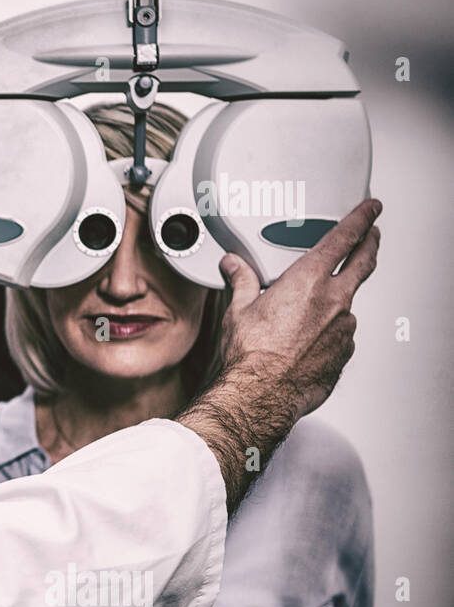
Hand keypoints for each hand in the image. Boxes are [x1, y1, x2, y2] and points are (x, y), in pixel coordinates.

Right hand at [178, 197, 380, 510]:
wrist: (258, 397)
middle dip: (370, 245)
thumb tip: (234, 266)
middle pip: (363, 264)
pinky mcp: (343, 355)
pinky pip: (341, 335)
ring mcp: (343, 330)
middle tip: (372, 236)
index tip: (369, 210)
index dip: (360, 220)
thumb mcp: (237, 311)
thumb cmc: (247, 357)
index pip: (344, 239)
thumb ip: (241, 282)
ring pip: (347, 305)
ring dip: (338, 300)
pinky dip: (330, 331)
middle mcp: (333, 302)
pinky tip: (308, 340)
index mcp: (308, 282)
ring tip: (312, 310)